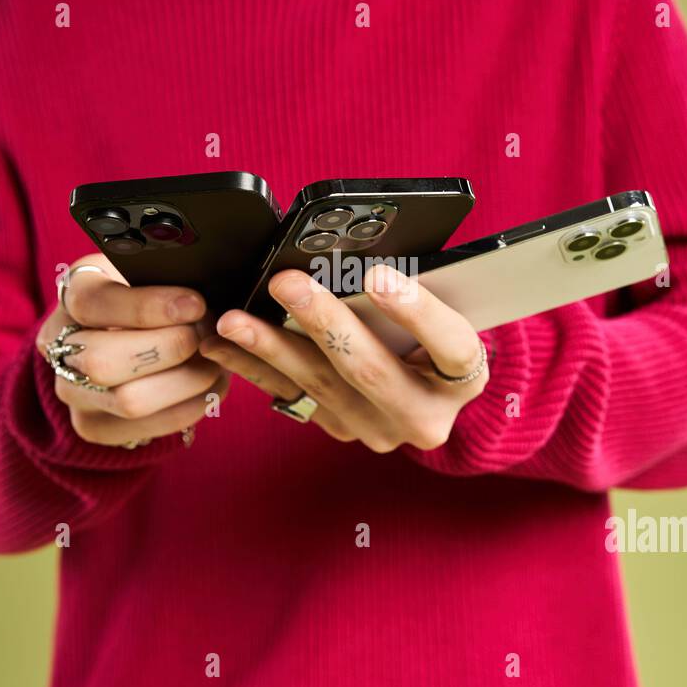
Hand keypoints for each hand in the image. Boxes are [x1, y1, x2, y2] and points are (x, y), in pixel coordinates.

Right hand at [35, 254, 228, 447]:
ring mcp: (71, 392)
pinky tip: (210, 387)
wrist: (128, 336)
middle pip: (103, 362)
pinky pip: (144, 428)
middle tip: (207, 336)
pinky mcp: (93, 426)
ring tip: (216, 362)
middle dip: (170, 349)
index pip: (92, 304)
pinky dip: (189, 407)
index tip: (195, 304)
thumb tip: (205, 293)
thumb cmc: (150, 296)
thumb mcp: (150, 272)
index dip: (146, 307)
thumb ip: (165, 275)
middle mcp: (59, 348)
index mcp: (72, 296)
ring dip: (186, 382)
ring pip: (128, 401)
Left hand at [199, 264, 487, 452]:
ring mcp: (380, 430)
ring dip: (271, 348)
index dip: (417, 312)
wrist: (430, 382)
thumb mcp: (445, 306)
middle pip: (373, 370)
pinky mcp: (341, 429)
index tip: (379, 276)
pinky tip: (222, 345)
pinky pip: (291, 396)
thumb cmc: (435, 329)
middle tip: (287, 284)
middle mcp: (426, 416)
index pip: (452, 347)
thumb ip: (414, 289)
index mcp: (465, 379)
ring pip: (322, 386)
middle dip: (324, 323)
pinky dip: (253, 367)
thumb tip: (358, 256)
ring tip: (235, 320)